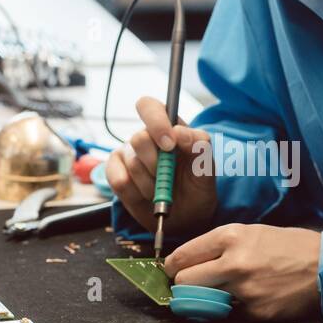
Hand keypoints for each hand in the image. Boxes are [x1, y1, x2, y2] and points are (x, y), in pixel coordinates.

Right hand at [105, 96, 217, 236]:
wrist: (186, 216)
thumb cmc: (196, 187)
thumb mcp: (206, 168)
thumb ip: (198, 145)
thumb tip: (179, 132)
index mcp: (167, 126)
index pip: (148, 106)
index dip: (156, 122)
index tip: (169, 145)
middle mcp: (144, 137)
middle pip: (139, 138)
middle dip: (157, 164)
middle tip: (169, 177)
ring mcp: (127, 155)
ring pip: (132, 164)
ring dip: (151, 184)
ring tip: (162, 190)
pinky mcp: (115, 174)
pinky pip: (119, 181)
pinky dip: (136, 194)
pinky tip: (146, 196)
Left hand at [164, 224, 322, 322]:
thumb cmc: (292, 246)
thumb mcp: (253, 232)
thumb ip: (221, 246)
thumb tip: (191, 261)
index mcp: (231, 236)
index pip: (183, 255)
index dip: (173, 266)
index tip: (172, 270)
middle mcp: (234, 262)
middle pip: (185, 281)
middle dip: (184, 284)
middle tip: (192, 285)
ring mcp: (244, 290)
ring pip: (205, 300)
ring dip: (210, 297)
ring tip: (228, 290)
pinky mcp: (255, 312)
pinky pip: (232, 313)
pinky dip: (237, 308)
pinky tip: (255, 298)